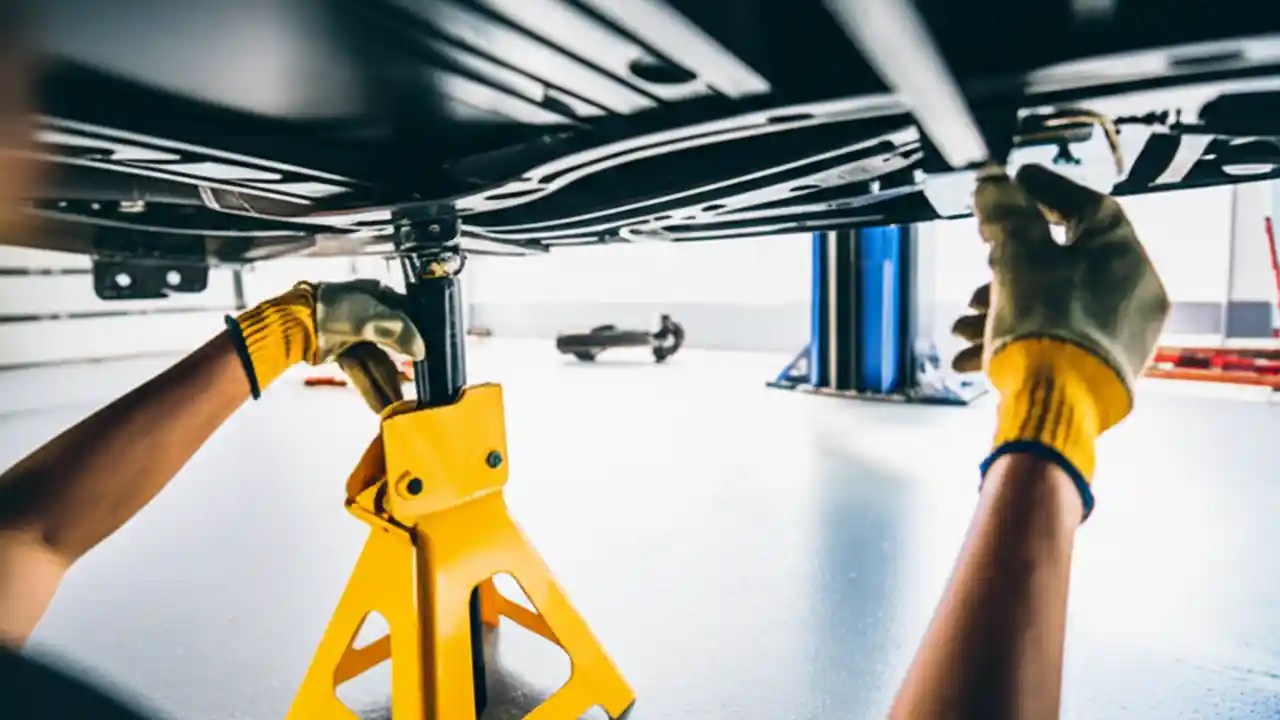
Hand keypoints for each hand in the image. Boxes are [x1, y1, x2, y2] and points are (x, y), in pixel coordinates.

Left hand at [227, 280, 424, 410]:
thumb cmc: (333, 310)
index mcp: (378, 296)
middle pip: (393, 345)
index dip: (417, 338)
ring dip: (387, 384)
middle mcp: (369, 314)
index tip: (428, 359)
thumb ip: (400, 333)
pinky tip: (381, 406)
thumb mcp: (372, 318)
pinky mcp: (342, 352)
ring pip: (377, 362)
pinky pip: (362, 371)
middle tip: (417, 385)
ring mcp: (354, 334)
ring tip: (399, 405)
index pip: (407, 318)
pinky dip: (370, 387)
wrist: (295, 323)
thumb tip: (421, 352)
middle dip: (403, 368)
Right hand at [951, 165, 1169, 516]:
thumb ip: (1004, 216)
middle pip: (1060, 260)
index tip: (1016, 181)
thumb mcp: (1016, 258)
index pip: (1082, 202)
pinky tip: (974, 357)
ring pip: (1053, 303)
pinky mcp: (1106, 365)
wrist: (1059, 406)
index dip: (1042, 188)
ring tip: (962, 330)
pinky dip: (1019, 338)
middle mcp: (1134, 287)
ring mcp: (1123, 330)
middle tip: (978, 270)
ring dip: (1001, 310)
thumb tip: (992, 184)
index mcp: (1123, 249)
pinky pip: (1059, 336)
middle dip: (1003, 270)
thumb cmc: (1045, 323)